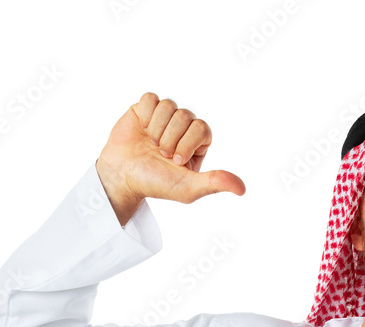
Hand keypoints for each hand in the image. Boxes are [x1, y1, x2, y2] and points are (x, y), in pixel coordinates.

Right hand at [96, 92, 245, 224]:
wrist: (121, 178)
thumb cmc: (155, 184)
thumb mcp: (188, 188)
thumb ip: (215, 184)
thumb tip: (242, 189)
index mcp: (198, 143)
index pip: (202, 128)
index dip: (186, 143)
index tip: (175, 161)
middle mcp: (183, 128)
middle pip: (185, 116)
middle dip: (170, 138)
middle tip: (161, 154)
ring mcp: (164, 118)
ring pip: (168, 106)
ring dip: (157, 129)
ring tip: (151, 144)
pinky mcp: (145, 109)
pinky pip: (150, 98)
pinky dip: (145, 115)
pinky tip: (142, 129)